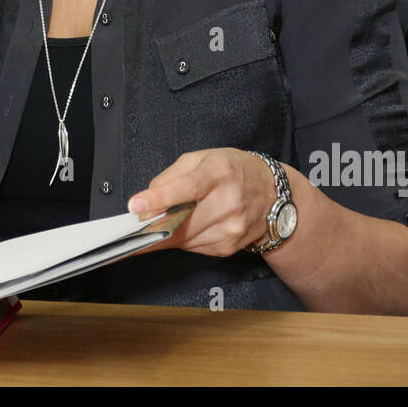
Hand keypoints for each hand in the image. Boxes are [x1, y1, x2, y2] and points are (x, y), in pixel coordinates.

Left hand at [127, 148, 278, 257]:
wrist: (272, 194)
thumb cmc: (232, 170)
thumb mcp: (201, 158)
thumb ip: (170, 177)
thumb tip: (146, 202)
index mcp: (219, 172)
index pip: (188, 187)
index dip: (160, 198)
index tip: (136, 206)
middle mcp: (229, 201)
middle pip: (181, 221)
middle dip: (153, 225)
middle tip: (135, 224)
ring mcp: (231, 227)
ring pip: (183, 239)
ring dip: (165, 234)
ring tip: (160, 222)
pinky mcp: (229, 246)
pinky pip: (193, 248)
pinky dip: (183, 239)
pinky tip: (188, 227)